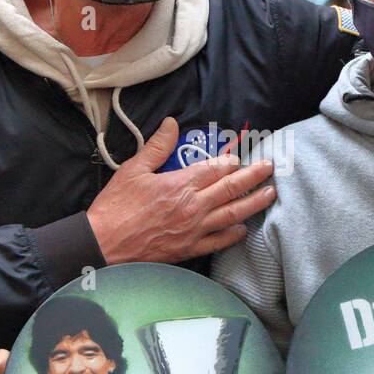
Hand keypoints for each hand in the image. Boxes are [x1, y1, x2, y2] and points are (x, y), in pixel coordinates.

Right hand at [86, 117, 275, 265]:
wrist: (104, 245)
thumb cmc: (115, 207)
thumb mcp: (133, 169)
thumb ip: (157, 147)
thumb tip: (171, 124)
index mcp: (180, 184)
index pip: (215, 168)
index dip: (231, 160)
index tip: (239, 156)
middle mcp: (193, 206)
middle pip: (232, 188)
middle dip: (254, 176)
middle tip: (270, 168)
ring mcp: (194, 230)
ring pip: (233, 214)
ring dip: (254, 202)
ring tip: (269, 194)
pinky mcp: (189, 249)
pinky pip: (219, 241)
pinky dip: (234, 234)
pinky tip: (243, 228)